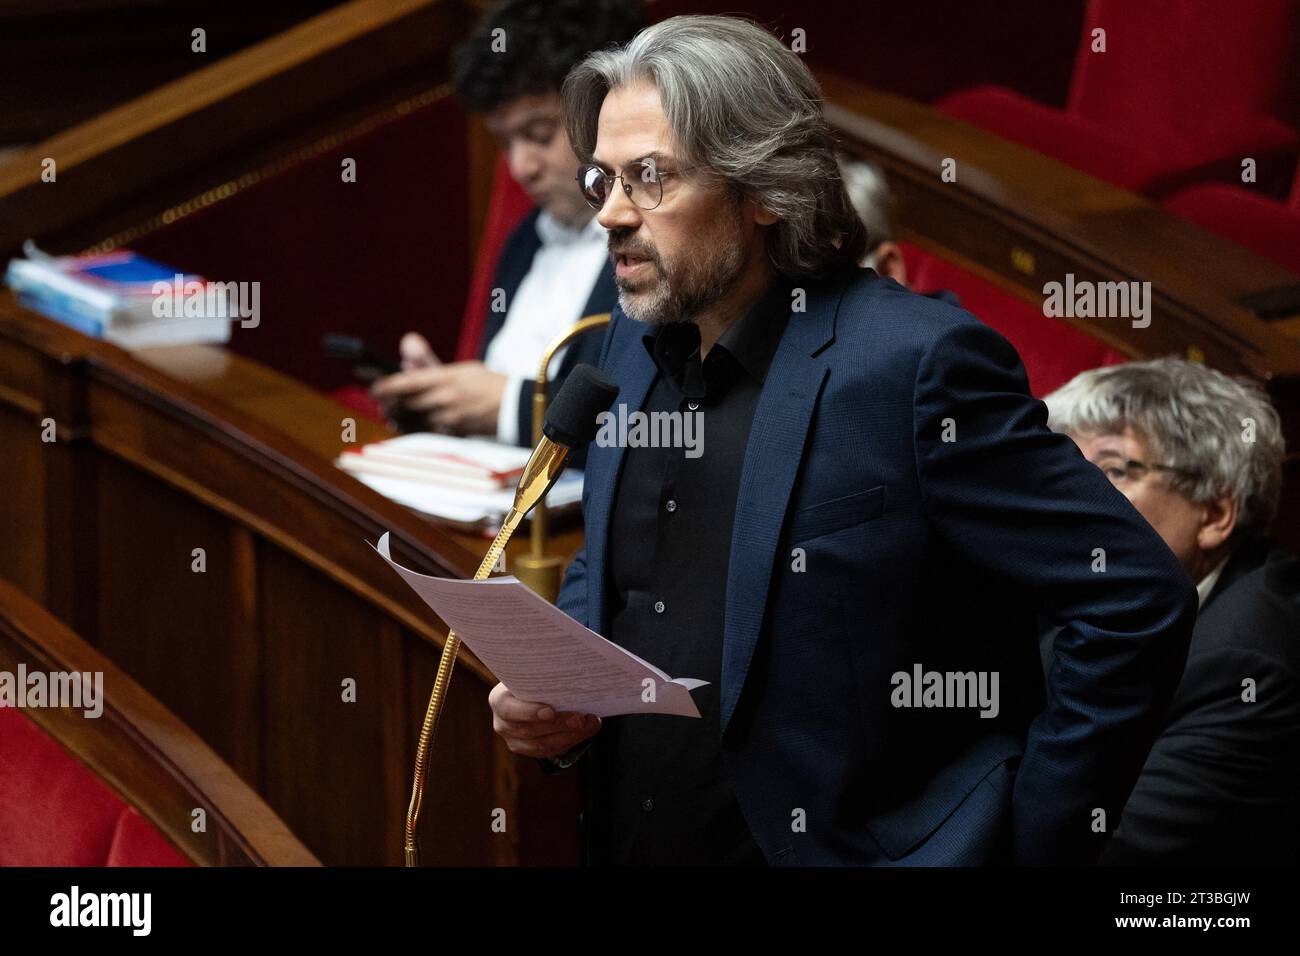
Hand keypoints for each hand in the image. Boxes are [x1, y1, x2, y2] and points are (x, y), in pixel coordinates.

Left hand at [372, 341, 506, 434]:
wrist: (514, 408)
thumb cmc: (486, 385)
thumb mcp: (460, 368)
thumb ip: (429, 362)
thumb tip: (406, 343)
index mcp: (447, 378)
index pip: (408, 382)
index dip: (387, 387)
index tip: (374, 388)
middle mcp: (446, 399)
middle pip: (407, 404)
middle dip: (391, 403)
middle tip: (382, 401)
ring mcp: (450, 419)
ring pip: (414, 420)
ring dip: (402, 417)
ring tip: (393, 412)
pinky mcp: (454, 434)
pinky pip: (427, 432)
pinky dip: (417, 428)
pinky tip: (413, 424)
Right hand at [488, 682, 601, 758]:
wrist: (529, 693)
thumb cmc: (533, 678)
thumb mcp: (532, 673)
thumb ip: (544, 674)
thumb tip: (569, 665)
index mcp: (499, 700)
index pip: (509, 710)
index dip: (529, 712)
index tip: (551, 711)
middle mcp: (503, 724)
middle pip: (530, 730)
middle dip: (559, 724)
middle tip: (580, 718)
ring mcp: (515, 741)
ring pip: (543, 745)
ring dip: (570, 735)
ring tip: (590, 723)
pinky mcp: (531, 750)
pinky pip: (552, 750)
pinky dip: (572, 740)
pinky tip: (587, 729)